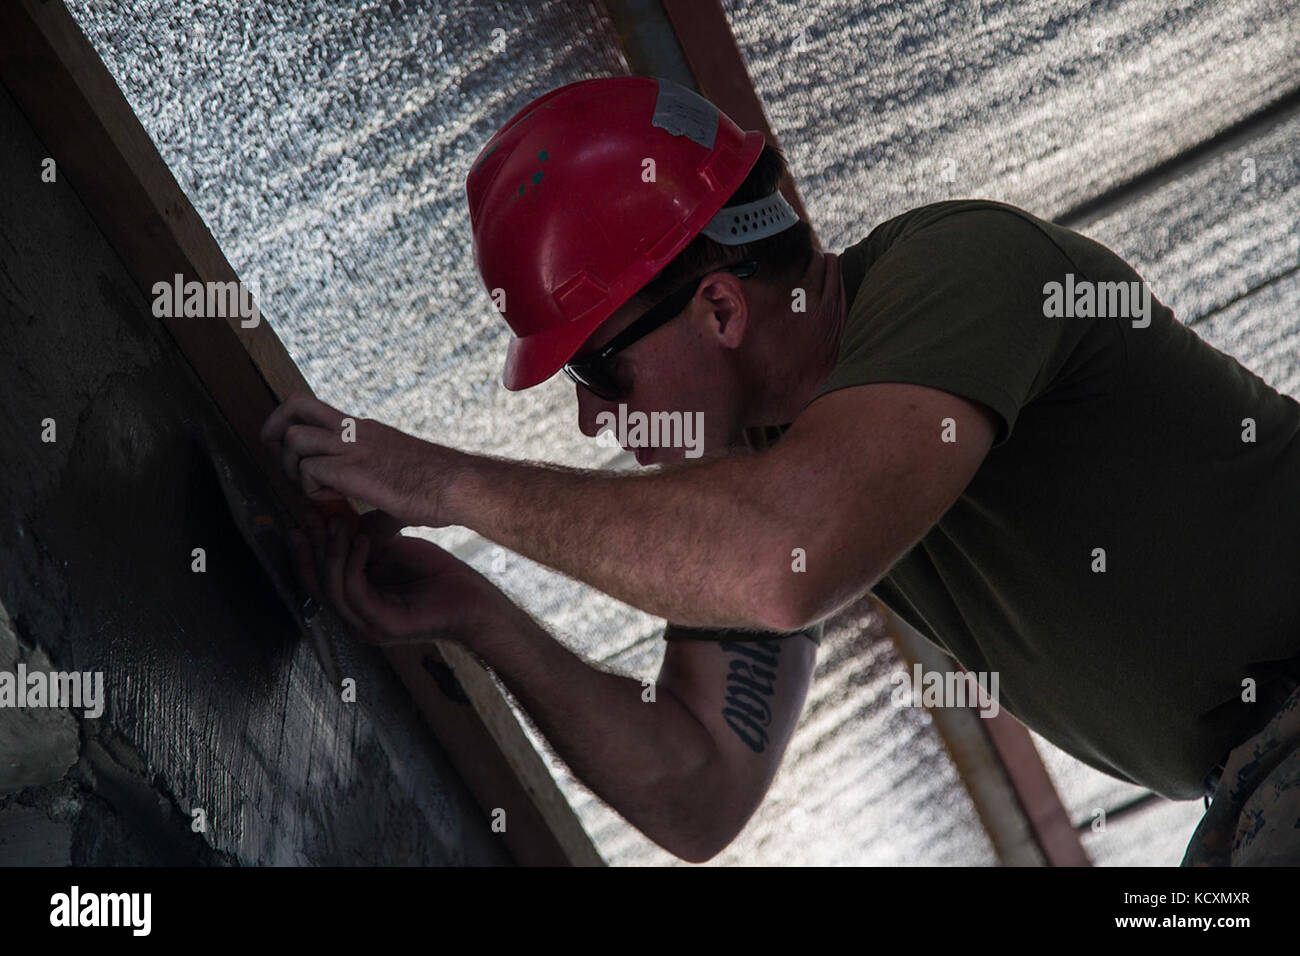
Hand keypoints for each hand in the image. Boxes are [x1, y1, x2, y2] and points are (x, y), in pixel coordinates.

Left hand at [260, 392, 458, 527]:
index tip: (294, 457)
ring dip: (294, 469)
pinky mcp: (354, 469)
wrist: (459, 486)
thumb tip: (370, 531)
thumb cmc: (439, 488)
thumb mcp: (399, 485)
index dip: (289, 426)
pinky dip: (312, 491)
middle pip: (292, 406)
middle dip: (275, 435)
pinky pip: (310, 471)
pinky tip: (336, 501)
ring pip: (294, 440)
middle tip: (289, 466)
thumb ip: (375, 504)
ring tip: (317, 490)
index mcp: (363, 430)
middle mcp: (354, 431)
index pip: (310, 406)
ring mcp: (353, 447)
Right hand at [289, 507, 510, 646]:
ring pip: (331, 590)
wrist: (472, 598)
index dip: (306, 548)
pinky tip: (361, 541)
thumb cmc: (436, 576)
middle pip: (315, 586)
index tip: (303, 516)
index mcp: (354, 602)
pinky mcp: (383, 626)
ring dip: (331, 553)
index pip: (316, 578)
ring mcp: (367, 626)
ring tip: (337, 524)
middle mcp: (355, 619)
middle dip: (310, 548)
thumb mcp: (392, 550)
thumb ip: (365, 540)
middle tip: (309, 517)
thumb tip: (339, 517)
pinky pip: (355, 593)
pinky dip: (353, 565)